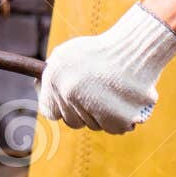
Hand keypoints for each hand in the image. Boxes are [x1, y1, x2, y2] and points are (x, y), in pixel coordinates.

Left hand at [37, 3, 175, 133]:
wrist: (134, 48)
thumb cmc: (100, 50)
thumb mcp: (66, 54)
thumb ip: (52, 74)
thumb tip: (41, 89)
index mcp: (58, 82)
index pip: (49, 111)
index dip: (58, 107)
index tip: (66, 103)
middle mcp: (73, 98)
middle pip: (73, 121)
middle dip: (82, 110)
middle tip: (94, 94)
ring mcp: (95, 110)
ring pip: (95, 126)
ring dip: (102, 114)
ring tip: (112, 91)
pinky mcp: (120, 120)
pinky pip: (115, 128)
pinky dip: (121, 118)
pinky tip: (125, 99)